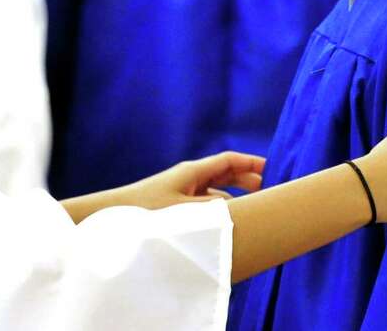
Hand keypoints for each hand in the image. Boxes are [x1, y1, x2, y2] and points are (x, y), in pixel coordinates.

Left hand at [123, 152, 265, 210]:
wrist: (114, 215)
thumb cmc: (147, 210)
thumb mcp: (185, 211)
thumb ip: (213, 210)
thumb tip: (239, 209)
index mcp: (193, 172)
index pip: (229, 161)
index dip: (252, 163)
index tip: (272, 169)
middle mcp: (191, 178)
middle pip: (226, 174)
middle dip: (249, 181)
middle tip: (270, 192)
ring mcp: (184, 191)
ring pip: (218, 192)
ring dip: (236, 199)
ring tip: (255, 211)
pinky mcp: (178, 205)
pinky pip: (207, 205)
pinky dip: (221, 211)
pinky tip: (228, 224)